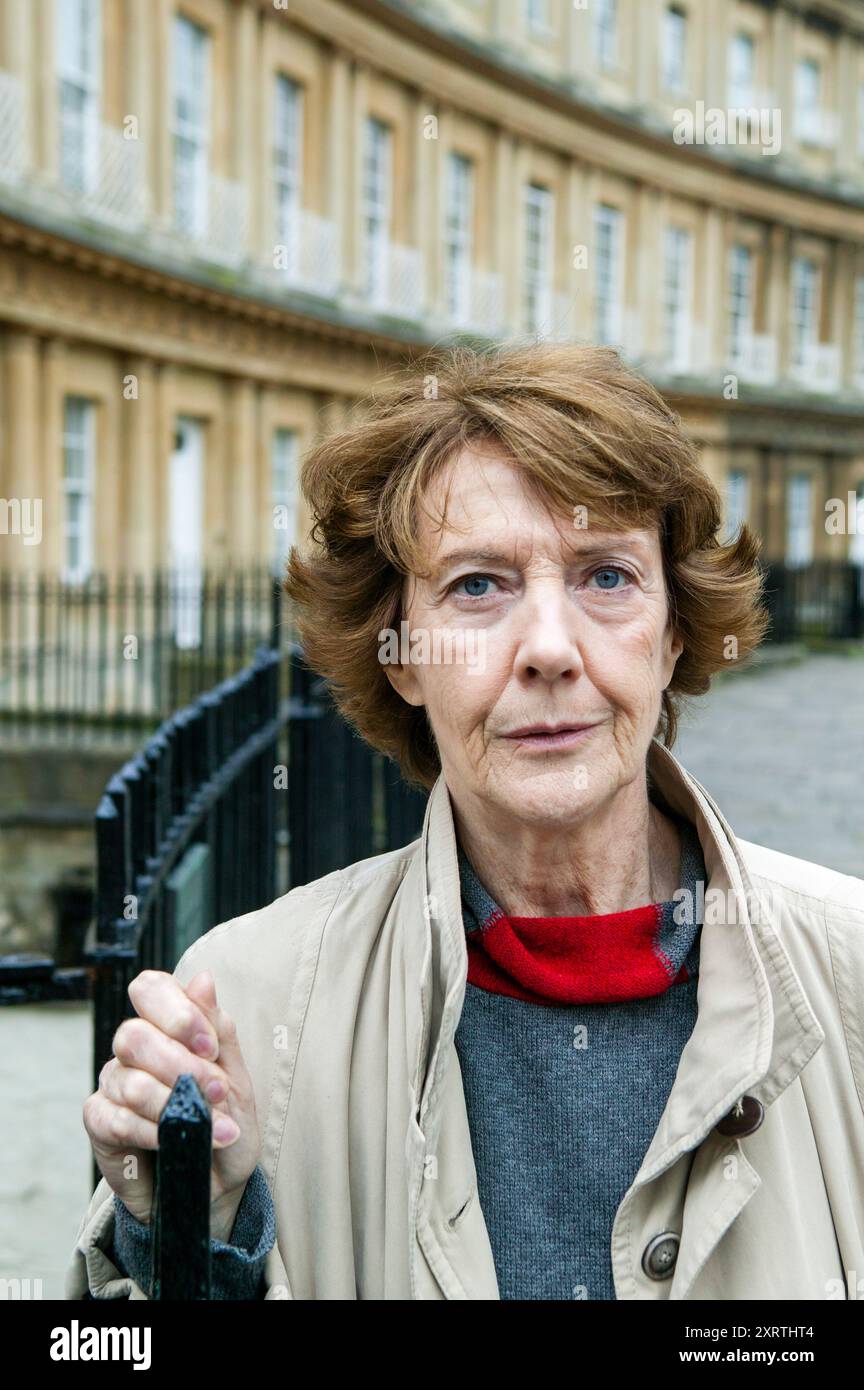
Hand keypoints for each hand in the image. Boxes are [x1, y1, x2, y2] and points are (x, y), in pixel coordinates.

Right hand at [83, 968, 261, 1232]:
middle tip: (217, 1090)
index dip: (177, 1012)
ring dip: (176, 1105)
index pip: (150, 989)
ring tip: (215, 1125)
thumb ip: (219, 1029)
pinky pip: (118, 1120)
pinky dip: (154, 1132)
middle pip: (135, 1034)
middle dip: (181, 1065)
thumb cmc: (224, 1122)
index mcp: (165, 1025)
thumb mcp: (235, 1076)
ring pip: (131, 1082)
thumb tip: (204, 978)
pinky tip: (177, 1141)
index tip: (209, 1046)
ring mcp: (113, 1083)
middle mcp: (132, 1048)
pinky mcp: (99, 1122)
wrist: (215, 1184)